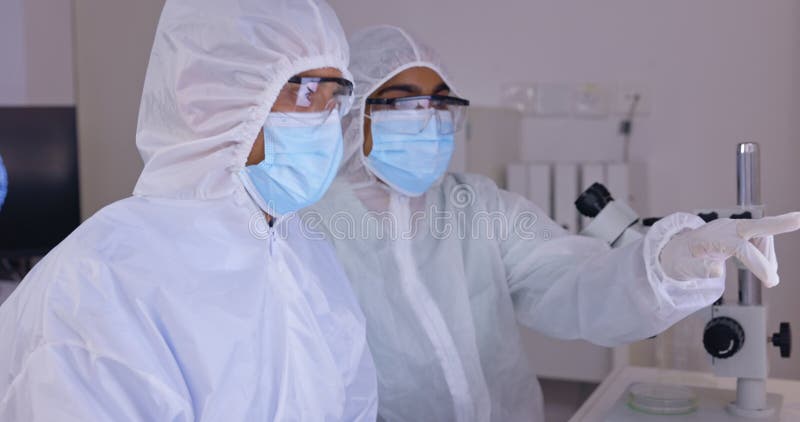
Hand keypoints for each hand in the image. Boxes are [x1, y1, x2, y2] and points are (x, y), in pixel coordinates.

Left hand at [660, 212, 799, 286]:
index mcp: (712, 238)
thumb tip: (717, 272)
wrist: (677, 249)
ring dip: (769, 257)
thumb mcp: (683, 268)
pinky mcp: (740, 231)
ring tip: (768, 278)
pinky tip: (760, 267)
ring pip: (763, 238)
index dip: (757, 263)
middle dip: (778, 223)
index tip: (770, 280)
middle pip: (756, 225)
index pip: (740, 248)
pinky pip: (761, 240)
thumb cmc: (679, 259)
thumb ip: (698, 269)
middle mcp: (726, 229)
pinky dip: (766, 254)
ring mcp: (734, 228)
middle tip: (799, 219)